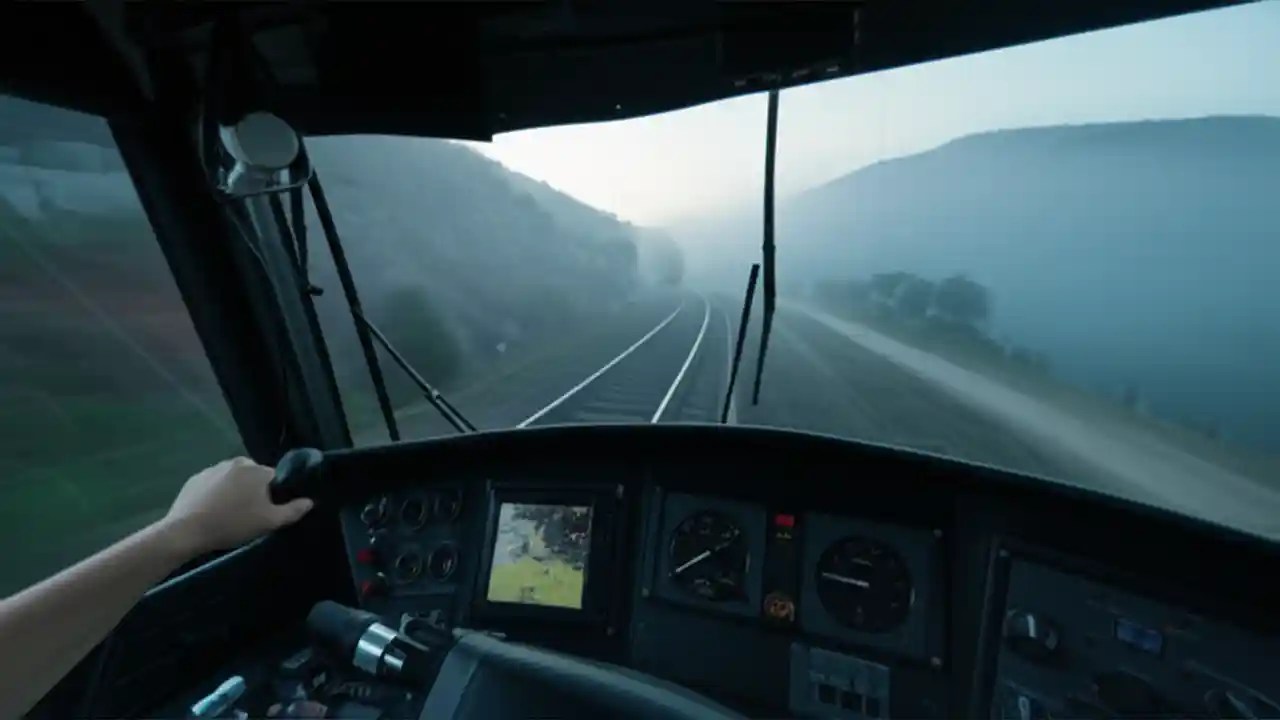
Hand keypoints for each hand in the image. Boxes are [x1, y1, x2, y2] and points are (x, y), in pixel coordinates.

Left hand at [162, 456, 313, 556]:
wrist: (187, 530)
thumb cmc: (233, 524)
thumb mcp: (269, 522)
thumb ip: (293, 510)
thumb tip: (310, 501)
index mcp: (257, 470)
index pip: (275, 478)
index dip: (274, 495)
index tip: (266, 511)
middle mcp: (236, 462)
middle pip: (253, 476)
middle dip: (254, 491)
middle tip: (248, 514)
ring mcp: (213, 468)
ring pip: (233, 479)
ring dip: (234, 491)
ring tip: (228, 515)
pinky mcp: (195, 478)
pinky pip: (213, 484)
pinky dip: (216, 494)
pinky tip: (212, 511)